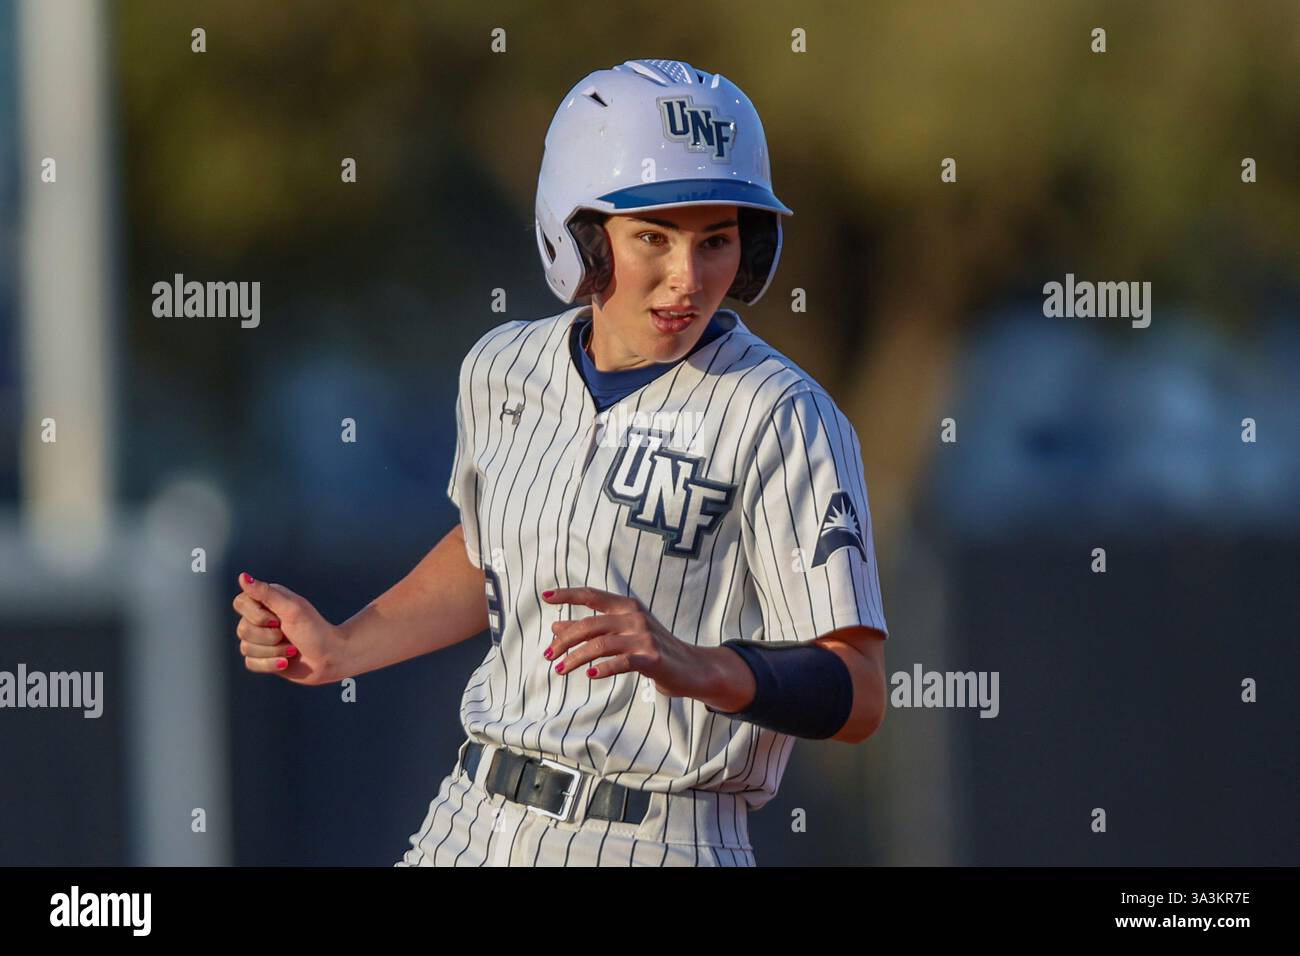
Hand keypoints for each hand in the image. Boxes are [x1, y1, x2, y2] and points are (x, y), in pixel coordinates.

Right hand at [231, 572, 343, 685]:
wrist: (329, 657)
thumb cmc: (314, 629)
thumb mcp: (292, 608)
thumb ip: (266, 593)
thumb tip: (242, 576)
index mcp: (266, 601)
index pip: (240, 603)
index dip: (256, 615)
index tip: (277, 619)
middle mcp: (260, 618)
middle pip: (242, 629)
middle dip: (270, 637)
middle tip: (288, 634)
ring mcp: (260, 639)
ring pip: (246, 648)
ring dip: (274, 651)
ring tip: (293, 650)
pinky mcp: (261, 658)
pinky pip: (250, 663)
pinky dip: (270, 664)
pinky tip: (286, 662)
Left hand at [541, 586, 711, 698]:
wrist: (692, 668)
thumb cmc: (653, 650)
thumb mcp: (621, 634)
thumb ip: (592, 629)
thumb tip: (555, 627)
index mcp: (627, 606)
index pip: (592, 596)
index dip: (567, 594)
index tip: (545, 596)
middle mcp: (635, 617)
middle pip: (590, 624)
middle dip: (564, 640)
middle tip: (549, 655)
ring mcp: (645, 637)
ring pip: (600, 644)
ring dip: (576, 658)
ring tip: (561, 670)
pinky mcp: (652, 658)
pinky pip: (622, 662)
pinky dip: (604, 668)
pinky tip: (591, 675)